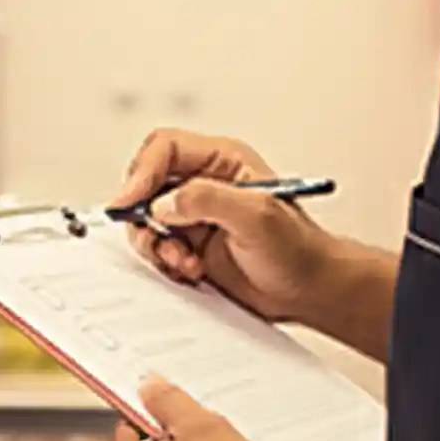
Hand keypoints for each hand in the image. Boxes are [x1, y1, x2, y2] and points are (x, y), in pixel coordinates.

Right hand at [112, 129, 334, 320]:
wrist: (308, 291)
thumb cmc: (299, 250)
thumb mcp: (257, 215)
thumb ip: (208, 200)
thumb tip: (164, 202)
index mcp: (223, 161)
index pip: (166, 149)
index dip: (142, 172)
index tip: (131, 201)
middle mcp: (205, 184)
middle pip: (147, 182)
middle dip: (143, 212)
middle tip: (154, 235)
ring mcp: (196, 216)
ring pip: (147, 218)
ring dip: (156, 243)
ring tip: (184, 260)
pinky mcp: (191, 245)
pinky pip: (157, 247)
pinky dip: (165, 261)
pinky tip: (191, 270)